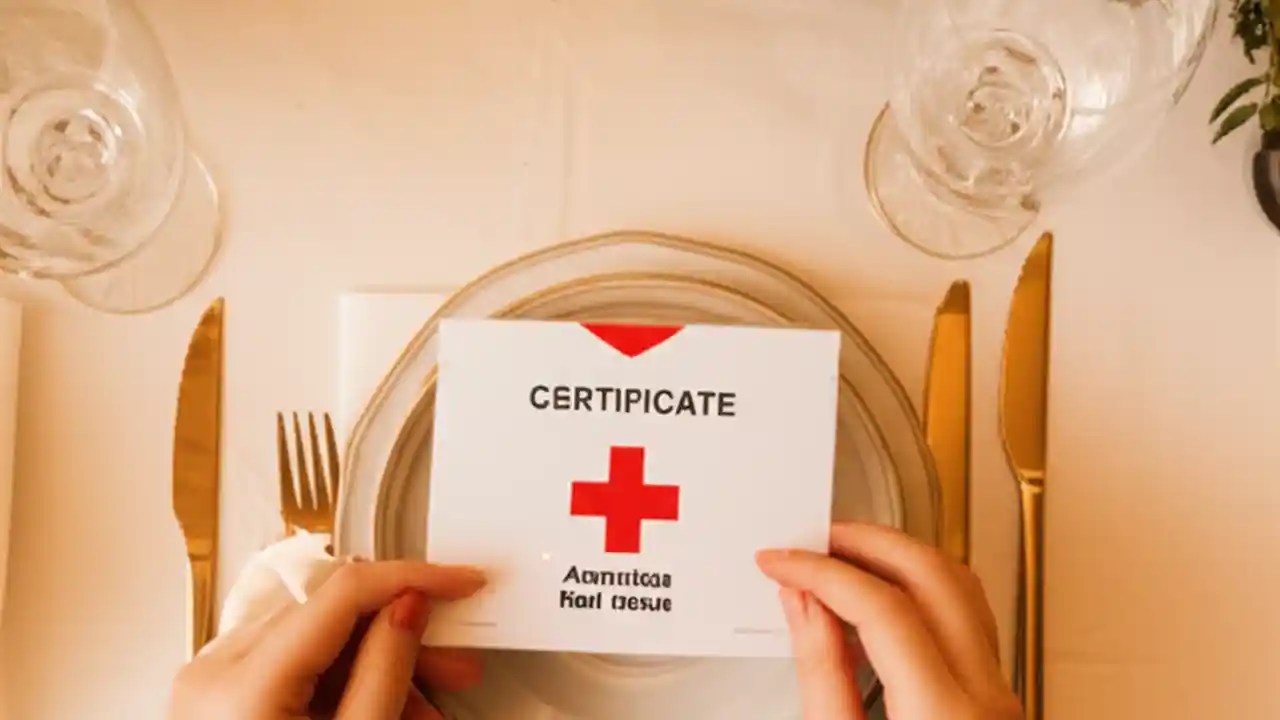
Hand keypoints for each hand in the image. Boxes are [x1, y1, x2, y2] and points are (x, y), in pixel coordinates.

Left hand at [168, 559, 486, 719]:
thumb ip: (385, 672)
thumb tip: (409, 607)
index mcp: (241, 685)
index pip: (341, 592)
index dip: (413, 578)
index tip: (461, 583)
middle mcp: (212, 674)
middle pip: (329, 617)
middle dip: (402, 638)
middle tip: (457, 661)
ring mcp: (209, 689)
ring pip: (316, 644)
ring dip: (378, 667)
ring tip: (426, 711)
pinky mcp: (218, 704)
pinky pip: (293, 672)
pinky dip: (343, 688)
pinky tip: (383, 713)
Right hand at [757, 523, 1021, 719]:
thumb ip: (824, 675)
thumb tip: (805, 606)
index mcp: (943, 713)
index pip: (881, 606)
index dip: (820, 572)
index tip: (781, 563)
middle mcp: (985, 696)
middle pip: (931, 574)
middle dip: (863, 542)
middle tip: (811, 542)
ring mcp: (1000, 694)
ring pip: (958, 585)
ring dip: (895, 557)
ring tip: (841, 559)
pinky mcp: (998, 695)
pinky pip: (967, 614)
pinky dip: (920, 587)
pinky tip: (881, 593)